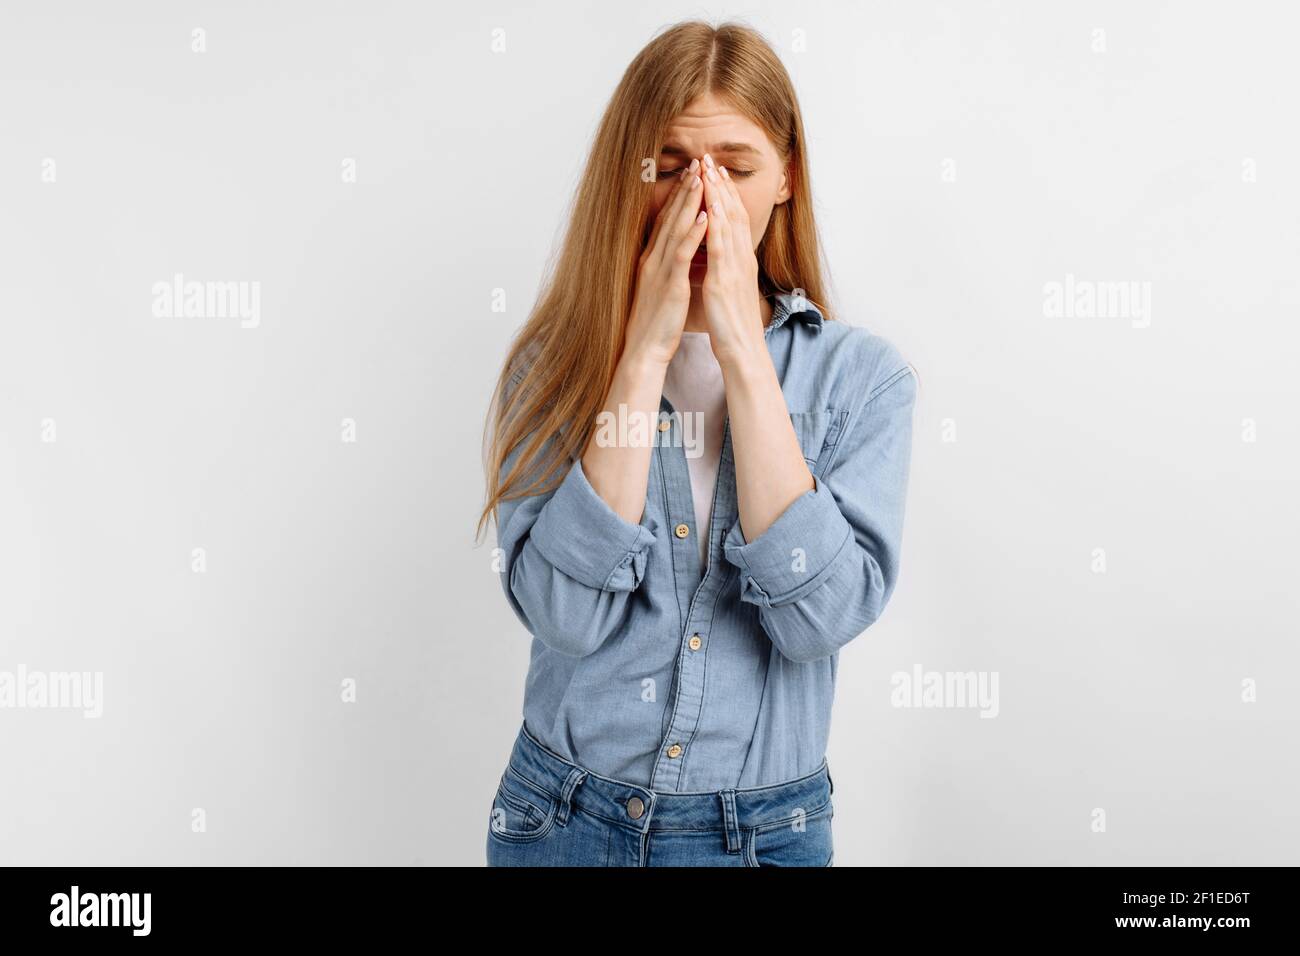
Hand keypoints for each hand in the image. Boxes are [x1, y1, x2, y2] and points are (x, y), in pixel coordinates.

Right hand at [623, 159, 708, 367]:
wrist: (643, 350)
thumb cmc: (655, 323)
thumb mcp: (662, 289)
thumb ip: (669, 269)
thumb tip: (681, 256)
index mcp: (651, 260)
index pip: (666, 221)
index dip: (679, 197)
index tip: (692, 175)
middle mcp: (652, 259)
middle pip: (670, 217)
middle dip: (685, 189)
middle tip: (698, 163)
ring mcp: (658, 270)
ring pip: (675, 229)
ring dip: (689, 202)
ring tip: (701, 178)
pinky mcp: (668, 284)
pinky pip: (681, 253)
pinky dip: (692, 232)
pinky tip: (703, 216)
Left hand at [698, 153, 766, 370]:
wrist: (742, 350)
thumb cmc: (733, 324)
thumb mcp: (729, 289)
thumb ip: (725, 268)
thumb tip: (716, 255)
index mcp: (740, 261)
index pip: (733, 219)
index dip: (725, 194)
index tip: (716, 172)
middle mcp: (740, 259)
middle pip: (733, 213)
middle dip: (721, 185)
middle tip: (711, 158)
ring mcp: (734, 268)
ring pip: (728, 223)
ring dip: (719, 194)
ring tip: (709, 170)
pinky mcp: (725, 281)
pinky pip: (720, 247)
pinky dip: (716, 224)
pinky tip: (710, 205)